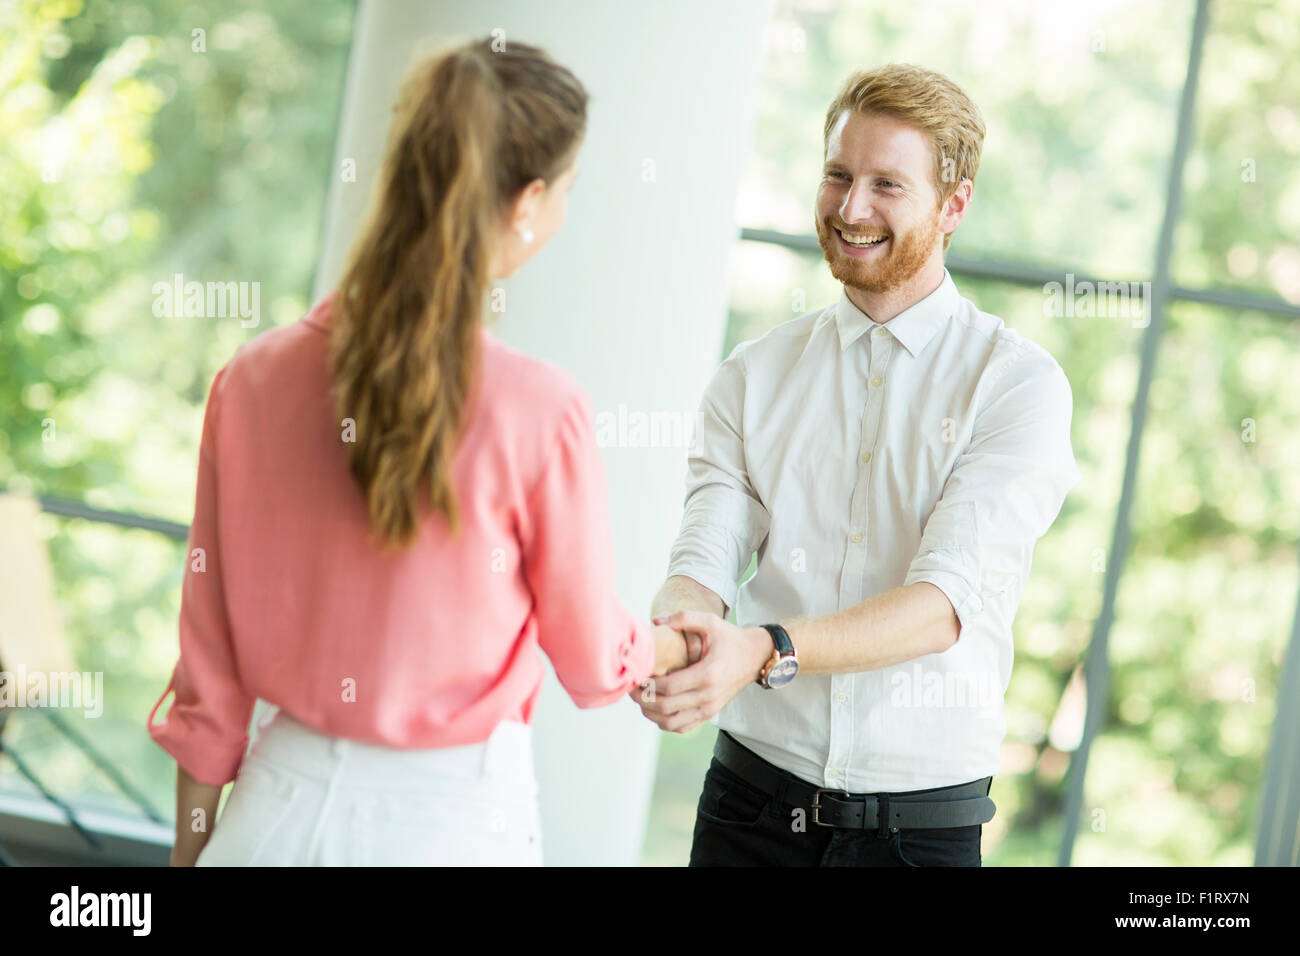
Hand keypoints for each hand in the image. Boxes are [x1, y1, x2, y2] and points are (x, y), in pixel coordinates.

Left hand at [633, 610, 771, 733]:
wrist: (756, 657)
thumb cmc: (731, 638)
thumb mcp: (710, 622)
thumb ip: (684, 618)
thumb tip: (656, 621)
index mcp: (706, 675)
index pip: (669, 687)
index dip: (648, 684)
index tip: (636, 675)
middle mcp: (707, 696)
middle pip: (665, 707)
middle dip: (643, 699)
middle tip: (631, 687)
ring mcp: (709, 708)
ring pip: (671, 723)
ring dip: (651, 714)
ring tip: (641, 699)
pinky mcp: (709, 714)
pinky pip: (682, 727)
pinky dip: (664, 723)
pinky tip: (655, 709)